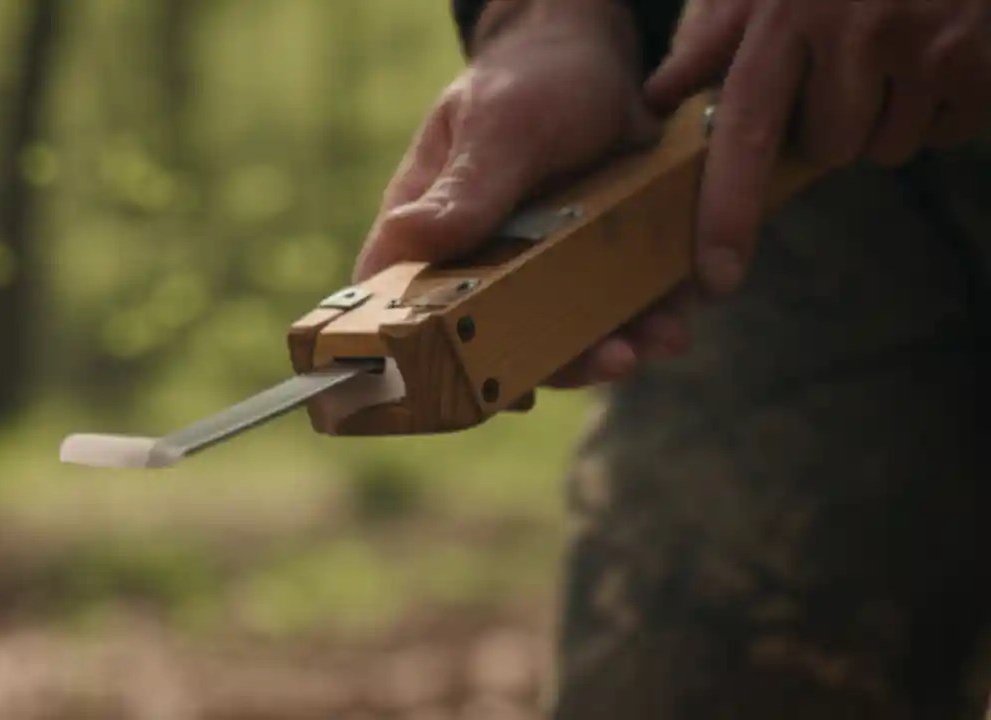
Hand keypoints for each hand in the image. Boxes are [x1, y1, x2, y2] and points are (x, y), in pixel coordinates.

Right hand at [355, 0, 690, 387]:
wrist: (601, 59)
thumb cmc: (527, 80)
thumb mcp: (498, 124)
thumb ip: (467, 187)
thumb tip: (409, 237)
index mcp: (426, 234)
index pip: (392, 307)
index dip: (411, 362)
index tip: (462, 395)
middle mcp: (476, 266)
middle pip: (494, 344)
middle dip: (554, 366)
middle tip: (609, 361)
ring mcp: (536, 274)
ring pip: (561, 337)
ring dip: (612, 349)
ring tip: (660, 338)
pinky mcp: (590, 269)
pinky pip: (613, 311)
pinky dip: (647, 320)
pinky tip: (677, 314)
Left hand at [647, 0, 990, 296]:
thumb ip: (715, 34)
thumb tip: (657, 98)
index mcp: (788, 10)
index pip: (747, 131)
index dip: (729, 210)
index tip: (717, 277)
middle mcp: (853, 29)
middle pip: (825, 149)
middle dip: (834, 125)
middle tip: (854, 63)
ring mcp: (926, 45)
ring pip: (886, 148)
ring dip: (888, 118)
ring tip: (901, 50)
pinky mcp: (980, 62)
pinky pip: (944, 132)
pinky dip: (941, 109)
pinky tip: (941, 55)